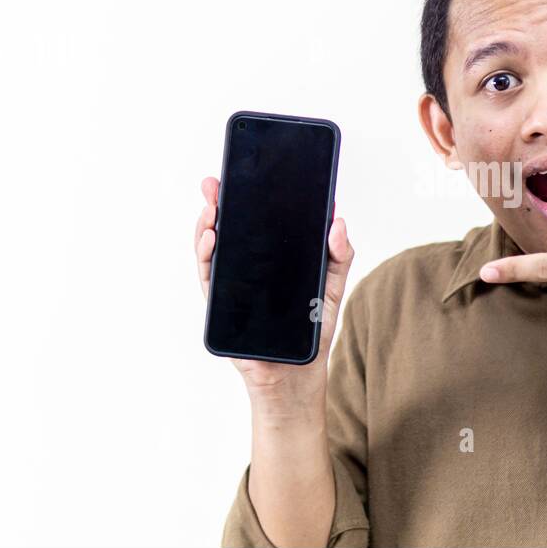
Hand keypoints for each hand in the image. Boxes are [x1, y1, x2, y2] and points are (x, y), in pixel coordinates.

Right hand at [195, 177, 355, 408]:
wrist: (298, 376)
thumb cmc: (313, 332)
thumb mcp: (334, 288)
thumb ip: (339, 255)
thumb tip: (338, 220)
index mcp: (271, 260)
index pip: (255, 222)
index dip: (247, 197)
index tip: (244, 171)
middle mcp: (247, 269)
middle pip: (228, 230)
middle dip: (217, 203)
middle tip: (215, 182)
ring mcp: (232, 287)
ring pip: (212, 250)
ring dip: (207, 225)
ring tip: (212, 206)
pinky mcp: (222, 307)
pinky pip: (209, 278)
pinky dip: (207, 256)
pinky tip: (213, 237)